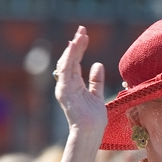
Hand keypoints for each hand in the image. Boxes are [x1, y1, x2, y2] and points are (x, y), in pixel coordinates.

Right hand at [54, 26, 107, 141]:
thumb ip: (96, 81)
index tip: (85, 36)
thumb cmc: (94, 118)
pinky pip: (66, 69)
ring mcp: (64, 87)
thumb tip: (97, 64)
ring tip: (80, 35)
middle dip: (76, 44)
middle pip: (70, 60)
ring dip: (73, 47)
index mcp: (74, 85)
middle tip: (82, 30)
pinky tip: (75, 45)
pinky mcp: (64, 90)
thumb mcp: (97, 95)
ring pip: (67, 62)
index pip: (74, 63)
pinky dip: (70, 56)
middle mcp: (66, 84)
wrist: (90, 132)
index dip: (79, 49)